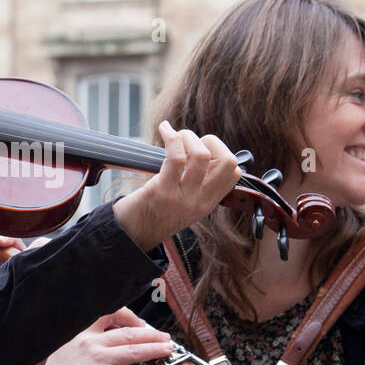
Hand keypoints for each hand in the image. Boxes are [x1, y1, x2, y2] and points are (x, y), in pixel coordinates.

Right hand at [26, 308, 170, 364]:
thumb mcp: (66, 361)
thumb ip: (81, 354)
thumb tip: (95, 359)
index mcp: (74, 334)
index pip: (103, 314)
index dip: (123, 315)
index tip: (134, 323)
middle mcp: (83, 335)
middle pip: (119, 319)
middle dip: (141, 325)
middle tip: (155, 333)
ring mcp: (92, 346)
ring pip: (131, 335)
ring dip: (153, 337)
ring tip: (167, 342)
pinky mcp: (102, 360)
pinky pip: (134, 352)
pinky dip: (152, 350)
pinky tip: (162, 352)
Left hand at [112, 121, 241, 250]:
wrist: (130, 235)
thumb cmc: (152, 211)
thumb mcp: (183, 201)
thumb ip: (196, 182)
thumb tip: (197, 148)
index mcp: (208, 202)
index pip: (234, 172)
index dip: (221, 152)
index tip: (201, 150)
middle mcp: (200, 201)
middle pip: (228, 162)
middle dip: (211, 141)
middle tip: (190, 142)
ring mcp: (183, 198)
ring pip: (202, 155)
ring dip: (189, 136)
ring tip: (176, 136)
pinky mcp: (163, 191)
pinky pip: (175, 157)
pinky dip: (171, 136)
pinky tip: (165, 129)